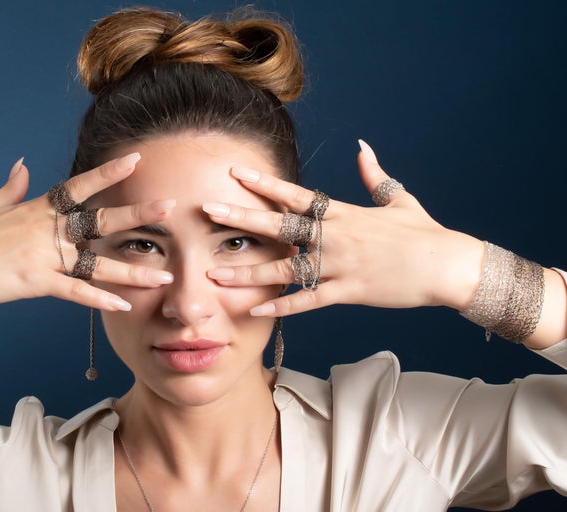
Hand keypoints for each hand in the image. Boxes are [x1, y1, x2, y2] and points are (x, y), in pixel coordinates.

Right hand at [0, 153, 175, 311]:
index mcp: (38, 209)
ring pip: (96, 263)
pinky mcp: (34, 281)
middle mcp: (46, 228)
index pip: (80, 186)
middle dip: (136, 214)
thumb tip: (22, 165)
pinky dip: (98, 298)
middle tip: (169, 206)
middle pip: (100, 220)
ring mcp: (42, 255)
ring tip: (163, 276)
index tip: (135, 160)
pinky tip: (123, 304)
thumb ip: (11, 188)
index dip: (108, 173)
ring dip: (132, 269)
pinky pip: (74, 291)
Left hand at [203, 141, 483, 316]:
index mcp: (342, 212)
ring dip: (248, 271)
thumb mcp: (398, 198)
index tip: (235, 173)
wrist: (448, 265)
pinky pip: (308, 301)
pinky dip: (282, 306)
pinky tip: (254, 310)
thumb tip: (363, 147)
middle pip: (280, 224)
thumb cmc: (423, 232)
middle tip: (208, 211)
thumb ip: (374, 175)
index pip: (295, 194)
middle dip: (242, 218)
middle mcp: (335, 236)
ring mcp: (340, 265)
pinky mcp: (349, 292)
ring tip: (215, 274)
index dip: (264, 183)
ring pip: (286, 268)